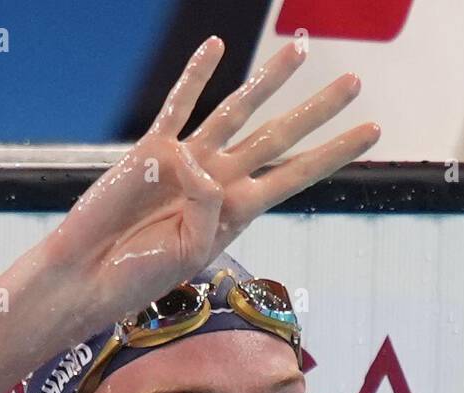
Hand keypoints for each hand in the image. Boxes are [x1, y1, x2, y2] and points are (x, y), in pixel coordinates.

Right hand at [46, 36, 379, 333]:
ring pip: (239, 110)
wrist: (90, 276)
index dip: (335, 151)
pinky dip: (197, 75)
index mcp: (237, 210)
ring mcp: (186, 160)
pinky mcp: (151, 149)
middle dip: (318, 109)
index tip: (373, 131)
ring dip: (270, 80)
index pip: (297, 173)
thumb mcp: (190, 250)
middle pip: (280, 136)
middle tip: (354, 82)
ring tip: (300, 50)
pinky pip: (180, 105)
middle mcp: (218, 180)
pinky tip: (216, 46)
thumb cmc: (140, 275)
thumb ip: (207, 204)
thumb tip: (200, 160)